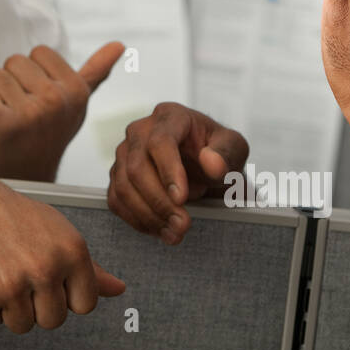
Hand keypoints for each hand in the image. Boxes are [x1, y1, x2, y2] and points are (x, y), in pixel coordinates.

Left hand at [0, 42, 123, 180]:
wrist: (27, 178)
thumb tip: (119, 45)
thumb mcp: (77, 104)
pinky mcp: (3, 123)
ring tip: (10, 119)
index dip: (34, 73)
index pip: (40, 52)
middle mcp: (57, 100)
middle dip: (13, 83)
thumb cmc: (47, 136)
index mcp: (76, 89)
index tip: (40, 98)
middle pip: (15, 61)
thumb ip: (96, 71)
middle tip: (23, 112)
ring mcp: (30, 113)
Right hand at [0, 177, 125, 332]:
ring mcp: (12, 285)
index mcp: (71, 252)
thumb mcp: (57, 232)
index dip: (65, 294)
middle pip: (53, 320)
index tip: (49, 277)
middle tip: (20, 272)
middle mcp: (45, 269)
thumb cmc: (11, 214)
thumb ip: (88, 267)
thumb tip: (119, 290)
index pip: (84, 305)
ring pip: (22, 325)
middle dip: (37, 304)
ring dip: (10, 306)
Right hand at [107, 102, 247, 243]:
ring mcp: (125, 153)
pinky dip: (136, 220)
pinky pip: (116, 200)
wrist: (204, 167)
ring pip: (123, 186)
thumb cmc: (218, 153)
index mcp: (169, 116)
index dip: (168, 171)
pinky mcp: (118, 175)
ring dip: (148, 215)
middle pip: (137, 167)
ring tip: (174, 233)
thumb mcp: (234, 149)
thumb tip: (211, 163)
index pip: (160, 141)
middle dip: (159, 201)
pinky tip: (159, 230)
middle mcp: (140, 131)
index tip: (181, 198)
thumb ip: (227, 154)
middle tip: (182, 224)